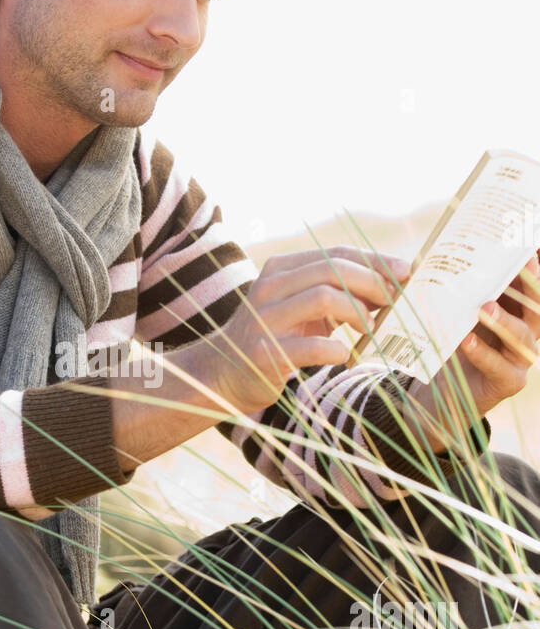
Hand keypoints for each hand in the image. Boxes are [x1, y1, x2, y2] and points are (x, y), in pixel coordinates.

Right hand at [215, 245, 409, 414]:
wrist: (223, 374)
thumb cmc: (275, 337)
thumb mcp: (299, 307)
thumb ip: (336, 292)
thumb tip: (391, 285)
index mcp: (279, 270)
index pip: (334, 253)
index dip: (374, 260)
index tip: (406, 272)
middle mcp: (269, 288)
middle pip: (331, 269)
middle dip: (372, 283)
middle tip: (393, 302)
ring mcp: (264, 320)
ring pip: (323, 298)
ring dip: (357, 312)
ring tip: (368, 329)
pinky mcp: (265, 354)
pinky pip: (313, 347)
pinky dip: (338, 350)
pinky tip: (343, 356)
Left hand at [413, 251, 539, 445]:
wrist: (444, 389)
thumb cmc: (453, 341)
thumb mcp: (457, 310)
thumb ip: (461, 287)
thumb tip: (448, 250)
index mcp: (517, 309)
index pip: (532, 283)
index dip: (535, 264)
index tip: (531, 241)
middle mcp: (526, 330)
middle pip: (538, 305)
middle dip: (534, 283)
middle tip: (525, 261)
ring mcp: (520, 357)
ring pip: (522, 335)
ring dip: (504, 319)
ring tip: (485, 307)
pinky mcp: (509, 381)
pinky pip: (499, 366)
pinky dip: (483, 353)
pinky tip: (467, 341)